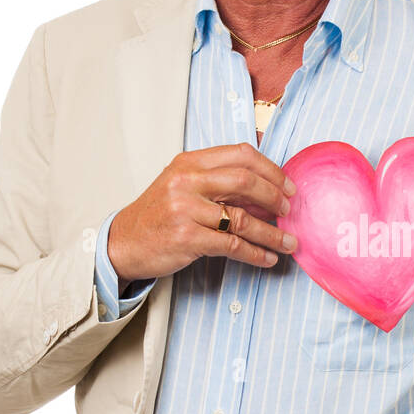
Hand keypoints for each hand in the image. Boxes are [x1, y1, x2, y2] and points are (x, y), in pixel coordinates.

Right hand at [107, 142, 297, 281]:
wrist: (123, 242)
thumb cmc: (159, 214)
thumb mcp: (184, 186)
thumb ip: (220, 184)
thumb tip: (269, 194)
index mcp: (190, 162)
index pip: (241, 154)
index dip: (271, 170)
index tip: (288, 186)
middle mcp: (187, 181)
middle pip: (245, 181)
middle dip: (275, 197)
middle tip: (289, 211)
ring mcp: (185, 210)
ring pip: (242, 219)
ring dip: (272, 233)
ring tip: (290, 242)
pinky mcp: (186, 238)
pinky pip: (232, 246)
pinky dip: (256, 254)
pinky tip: (269, 258)